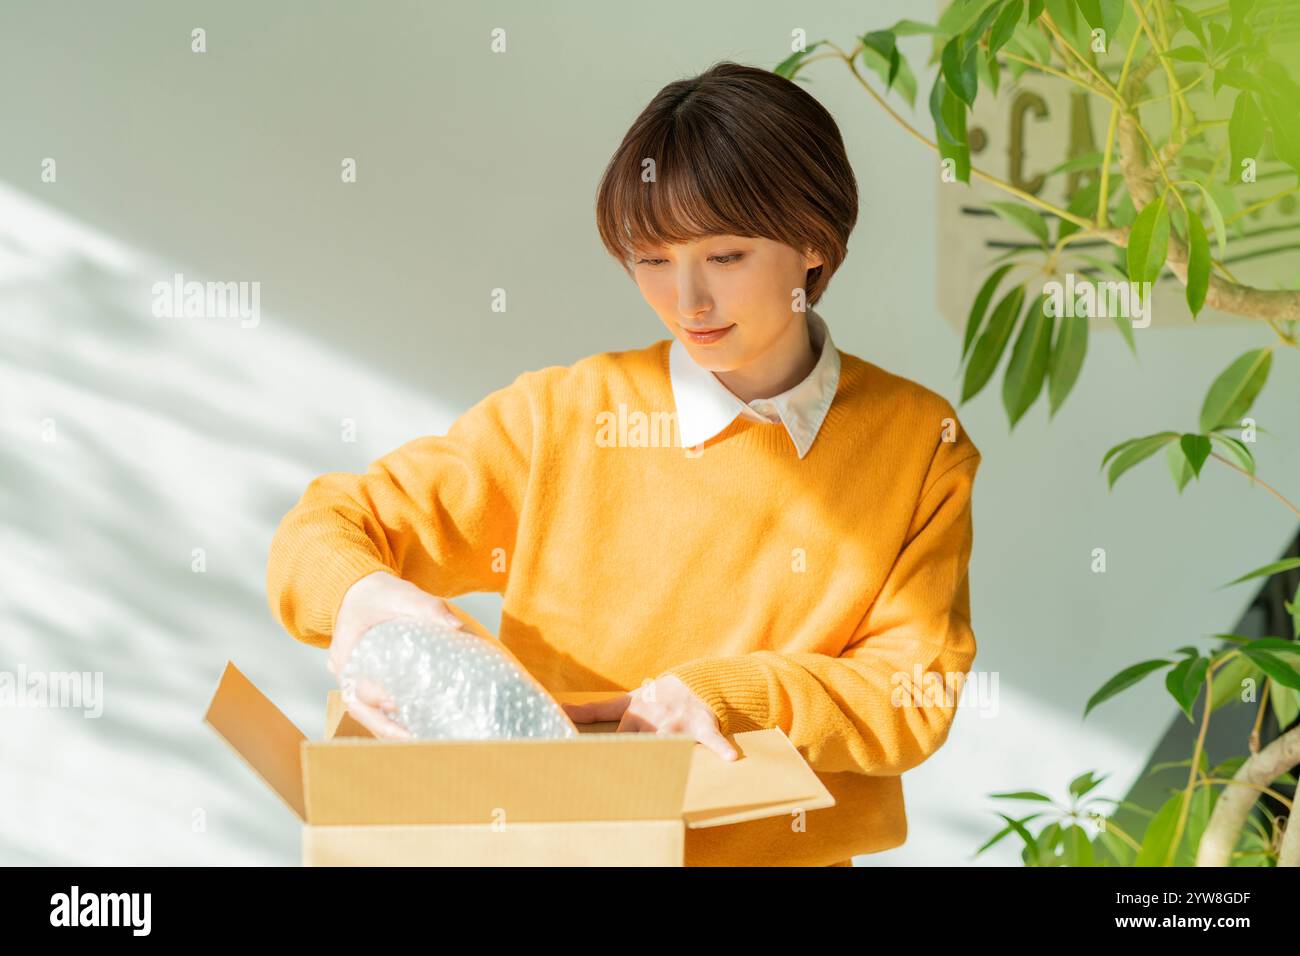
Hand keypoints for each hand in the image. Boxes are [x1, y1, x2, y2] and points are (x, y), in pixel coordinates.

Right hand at [328, 569, 465, 739]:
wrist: (360, 590)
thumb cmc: (379, 593)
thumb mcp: (402, 594)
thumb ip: (428, 607)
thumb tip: (456, 627)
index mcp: (346, 651)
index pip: (357, 685)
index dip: (377, 699)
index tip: (399, 704)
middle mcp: (345, 670)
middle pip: (359, 708)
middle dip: (384, 728)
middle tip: (414, 738)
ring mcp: (353, 679)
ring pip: (365, 713)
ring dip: (388, 729)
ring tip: (419, 742)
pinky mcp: (365, 681)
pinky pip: (373, 707)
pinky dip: (391, 720)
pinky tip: (416, 730)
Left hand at [560, 675, 739, 760]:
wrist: (696, 683)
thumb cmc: (659, 696)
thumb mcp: (631, 699)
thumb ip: (599, 709)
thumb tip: (563, 709)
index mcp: (634, 711)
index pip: (608, 722)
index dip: (589, 729)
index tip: (571, 737)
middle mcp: (653, 716)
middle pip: (634, 742)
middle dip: (628, 756)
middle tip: (612, 776)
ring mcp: (678, 722)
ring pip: (668, 746)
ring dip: (667, 757)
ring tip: (660, 782)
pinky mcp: (702, 726)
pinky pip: (713, 739)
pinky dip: (722, 748)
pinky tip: (731, 758)